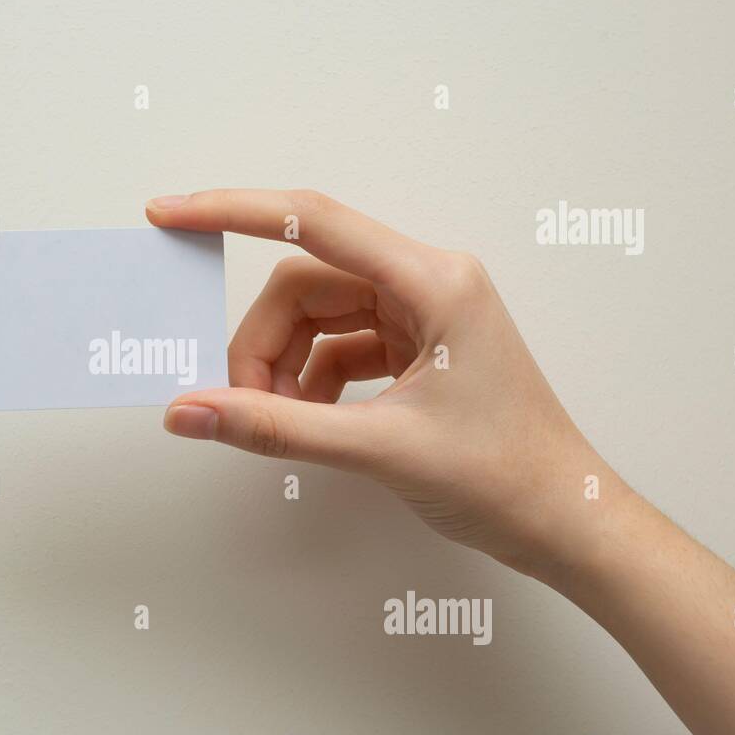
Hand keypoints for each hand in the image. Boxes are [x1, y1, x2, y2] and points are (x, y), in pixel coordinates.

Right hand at [147, 188, 612, 578]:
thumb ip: (274, 427)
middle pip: (305, 284)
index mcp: (433, 280)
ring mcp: (423, 313)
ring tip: (281, 422)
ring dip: (284, 366)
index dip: (230, 212)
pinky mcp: (418, 346)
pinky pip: (341, 345)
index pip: (309, 221)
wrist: (564, 522)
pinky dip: (311, 382)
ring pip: (318, 316)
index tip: (170, 215)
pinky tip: (309, 422)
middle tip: (241, 406)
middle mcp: (428, 282)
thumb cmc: (504, 477)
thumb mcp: (376, 449)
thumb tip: (191, 412)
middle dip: (262, 343)